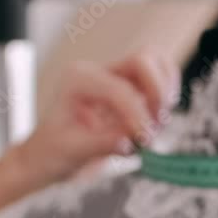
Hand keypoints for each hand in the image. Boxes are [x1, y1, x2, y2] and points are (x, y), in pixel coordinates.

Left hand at [11, 49, 180, 191]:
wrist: (49, 156)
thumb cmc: (54, 152)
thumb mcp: (71, 151)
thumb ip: (101, 144)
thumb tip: (131, 142)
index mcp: (77, 79)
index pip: (119, 89)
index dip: (137, 117)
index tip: (142, 142)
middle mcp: (98, 72)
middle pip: (143, 61)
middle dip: (156, 94)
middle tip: (154, 128)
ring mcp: (116, 79)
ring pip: (157, 64)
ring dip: (165, 95)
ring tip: (157, 124)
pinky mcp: (131, 91)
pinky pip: (161, 79)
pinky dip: (167, 96)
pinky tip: (158, 120)